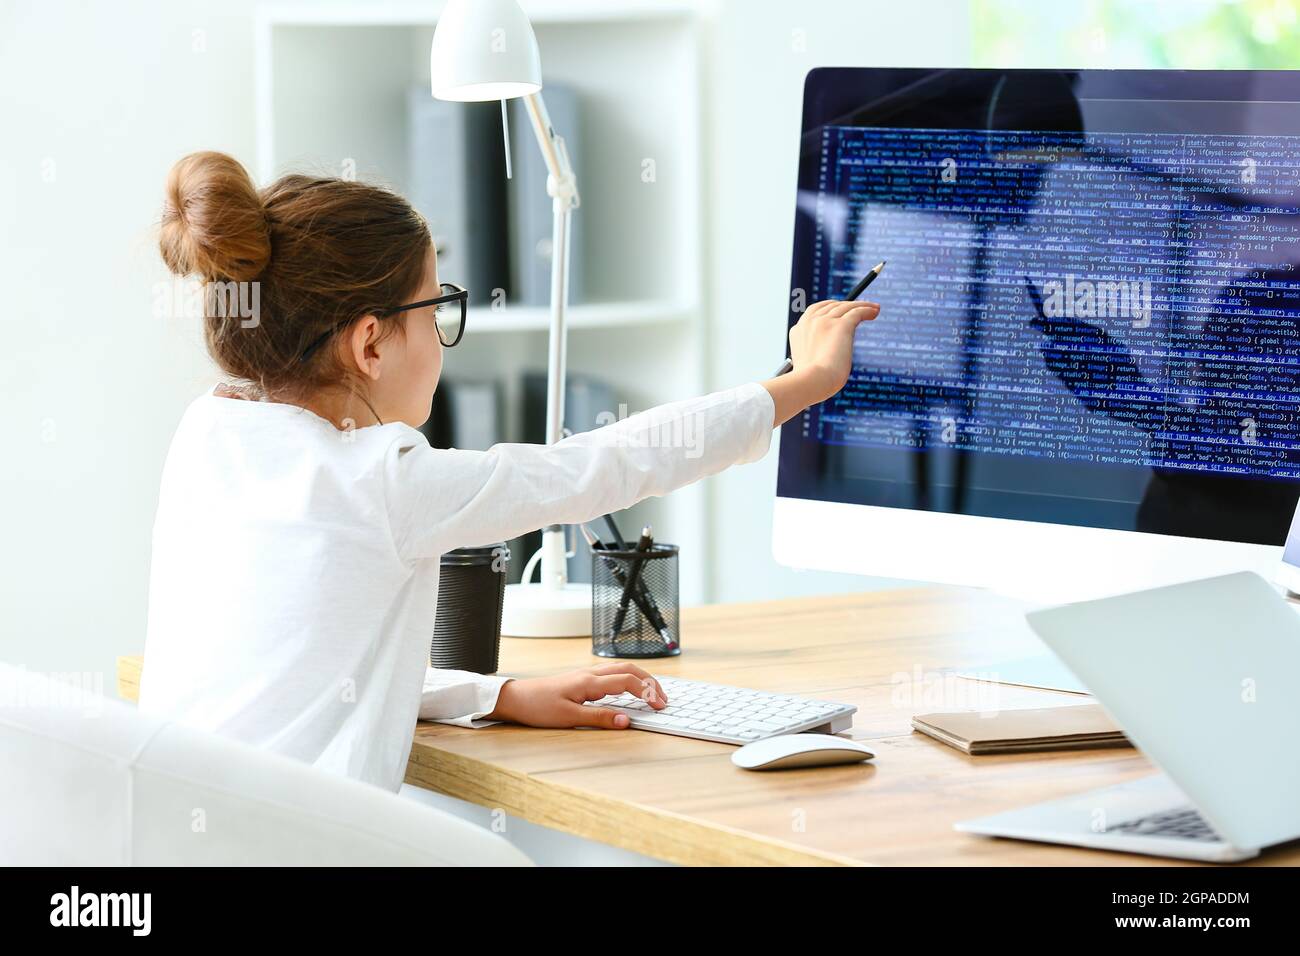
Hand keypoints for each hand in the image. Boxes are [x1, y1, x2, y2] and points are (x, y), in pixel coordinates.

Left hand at [486, 662, 668, 729]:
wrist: (517, 698)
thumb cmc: (538, 707)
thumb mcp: (569, 718)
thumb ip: (600, 719)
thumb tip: (626, 720)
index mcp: (589, 682)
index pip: (627, 681)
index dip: (647, 692)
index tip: (660, 705)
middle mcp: (590, 674)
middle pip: (629, 669)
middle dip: (650, 682)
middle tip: (663, 698)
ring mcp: (586, 674)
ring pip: (621, 669)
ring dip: (640, 678)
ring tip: (652, 693)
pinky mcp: (582, 679)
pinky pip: (611, 673)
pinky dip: (627, 678)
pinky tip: (629, 689)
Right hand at [764, 298, 879, 425]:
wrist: (812, 382)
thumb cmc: (811, 382)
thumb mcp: (808, 365)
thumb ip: (815, 356)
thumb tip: (828, 360)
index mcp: (799, 331)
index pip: (815, 311)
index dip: (830, 309)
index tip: (840, 312)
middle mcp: (810, 322)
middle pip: (831, 306)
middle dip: (846, 305)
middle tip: (858, 308)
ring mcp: (825, 322)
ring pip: (846, 307)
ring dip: (861, 305)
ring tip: (874, 308)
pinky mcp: (840, 325)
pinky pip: (857, 312)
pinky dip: (867, 309)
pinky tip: (875, 312)